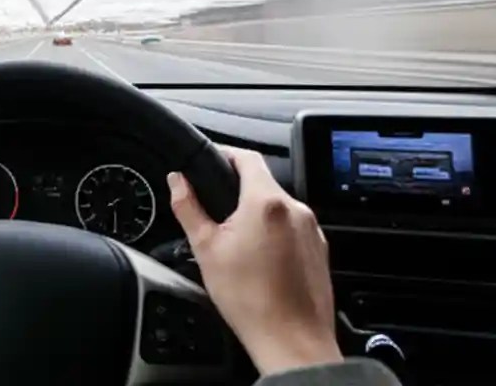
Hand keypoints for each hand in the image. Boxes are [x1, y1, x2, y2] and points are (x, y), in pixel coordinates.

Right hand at [167, 146, 340, 375]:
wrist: (291, 341)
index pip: (247, 157)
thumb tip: (177, 182)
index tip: (213, 159)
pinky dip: (275, 236)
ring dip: (257, 217)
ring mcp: (312, 230)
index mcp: (266, 202)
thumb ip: (189, 208)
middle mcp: (295, 209)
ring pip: (278, 209)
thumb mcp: (206, 249)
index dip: (226, 153)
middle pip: (263, 184)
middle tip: (217, 214)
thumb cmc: (251, 301)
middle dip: (238, 193)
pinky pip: (293, 230)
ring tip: (238, 246)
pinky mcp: (319, 250)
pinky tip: (260, 263)